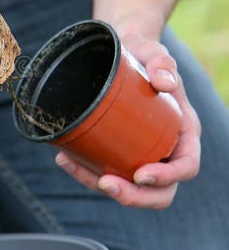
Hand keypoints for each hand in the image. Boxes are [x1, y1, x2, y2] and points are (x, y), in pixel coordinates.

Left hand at [55, 34, 200, 209]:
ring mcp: (141, 156)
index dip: (167, 177)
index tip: (141, 174)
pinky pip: (104, 173)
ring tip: (71, 164)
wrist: (123, 52)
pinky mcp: (117, 154)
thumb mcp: (155, 53)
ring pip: (128, 188)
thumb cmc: (144, 55)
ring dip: (98, 184)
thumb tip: (164, 83)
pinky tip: (64, 158)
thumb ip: (163, 63)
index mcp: (184, 133)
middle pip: (160, 192)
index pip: (186, 166)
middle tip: (105, 183)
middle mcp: (166, 151)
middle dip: (134, 196)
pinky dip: (83, 172)